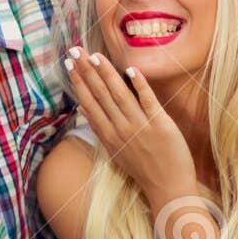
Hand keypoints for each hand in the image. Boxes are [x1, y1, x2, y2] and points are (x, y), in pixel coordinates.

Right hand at [64, 47, 194, 200]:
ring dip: (107, 73)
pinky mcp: (160, 125)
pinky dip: (139, 85)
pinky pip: (148, 100)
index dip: (78, 81)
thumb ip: (99, 129)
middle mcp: (120, 128)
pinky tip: (131, 70)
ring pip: (119, 94)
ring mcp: (139, 126)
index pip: (89, 102)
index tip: (70, 63)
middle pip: (100, 94)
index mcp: (108, 134)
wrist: (167, 187)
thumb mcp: (115, 151)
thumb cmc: (142, 169)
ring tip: (96, 55)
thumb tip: (82, 109)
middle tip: (76, 50)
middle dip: (87, 71)